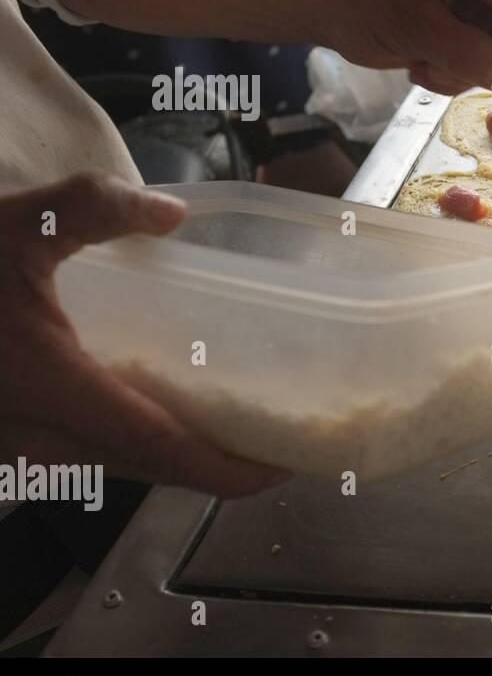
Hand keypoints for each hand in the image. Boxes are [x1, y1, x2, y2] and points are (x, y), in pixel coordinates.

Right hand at [0, 174, 288, 497]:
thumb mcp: (15, 224)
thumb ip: (96, 206)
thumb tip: (172, 214)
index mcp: (54, 392)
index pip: (162, 451)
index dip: (228, 469)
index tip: (280, 465)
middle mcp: (36, 439)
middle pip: (146, 468)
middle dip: (212, 462)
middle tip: (268, 434)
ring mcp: (13, 451)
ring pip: (109, 466)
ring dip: (168, 453)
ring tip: (224, 417)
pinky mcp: (4, 445)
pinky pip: (77, 456)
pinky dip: (123, 442)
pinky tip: (147, 405)